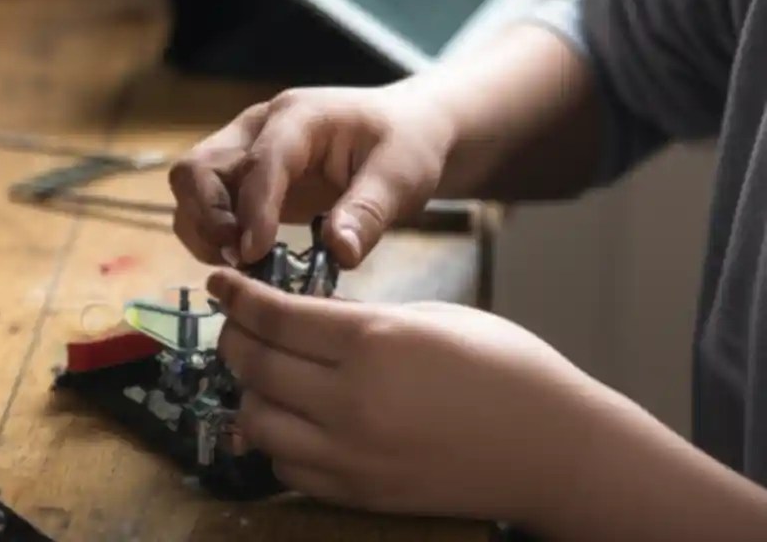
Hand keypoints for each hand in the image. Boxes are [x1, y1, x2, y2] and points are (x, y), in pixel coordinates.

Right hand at [168, 85, 455, 269]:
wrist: (404, 130)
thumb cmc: (405, 144)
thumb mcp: (402, 176)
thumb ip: (368, 213)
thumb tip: (338, 255)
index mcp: (298, 117)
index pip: (259, 162)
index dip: (252, 210)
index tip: (255, 254)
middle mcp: (257, 129)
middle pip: (197, 167)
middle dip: (208, 218)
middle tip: (243, 260)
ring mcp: (242, 151)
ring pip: (190, 187)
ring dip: (203, 230)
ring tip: (242, 265)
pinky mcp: (240, 177)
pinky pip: (203, 206)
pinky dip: (210, 235)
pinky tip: (246, 260)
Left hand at [208, 269, 606, 528]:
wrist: (556, 450)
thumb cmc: (505, 368)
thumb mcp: (429, 319)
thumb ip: (357, 320)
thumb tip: (298, 316)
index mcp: (374, 343)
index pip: (275, 316)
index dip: (237, 296)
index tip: (219, 283)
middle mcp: (353, 402)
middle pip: (256, 366)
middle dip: (234, 339)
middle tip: (236, 324)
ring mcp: (353, 455)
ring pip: (257, 421)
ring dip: (249, 392)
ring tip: (264, 374)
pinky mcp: (359, 493)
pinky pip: (286, 466)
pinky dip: (276, 440)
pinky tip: (292, 419)